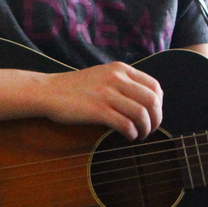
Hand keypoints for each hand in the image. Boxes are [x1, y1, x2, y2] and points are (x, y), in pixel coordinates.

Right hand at [36, 62, 162, 139]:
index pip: (154, 86)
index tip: (152, 115)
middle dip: (156, 119)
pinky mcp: (97, 110)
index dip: (159, 104)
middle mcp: (116, 78)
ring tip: (140, 136)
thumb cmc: (75, 88)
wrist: (48, 91)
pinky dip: (132, 134)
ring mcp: (107, 94)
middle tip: (151, 130)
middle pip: (152, 101)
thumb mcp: (103, 75)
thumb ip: (123, 82)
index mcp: (120, 69)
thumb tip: (146, 101)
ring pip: (141, 114)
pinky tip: (128, 137)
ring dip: (146, 129)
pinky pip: (125, 124)